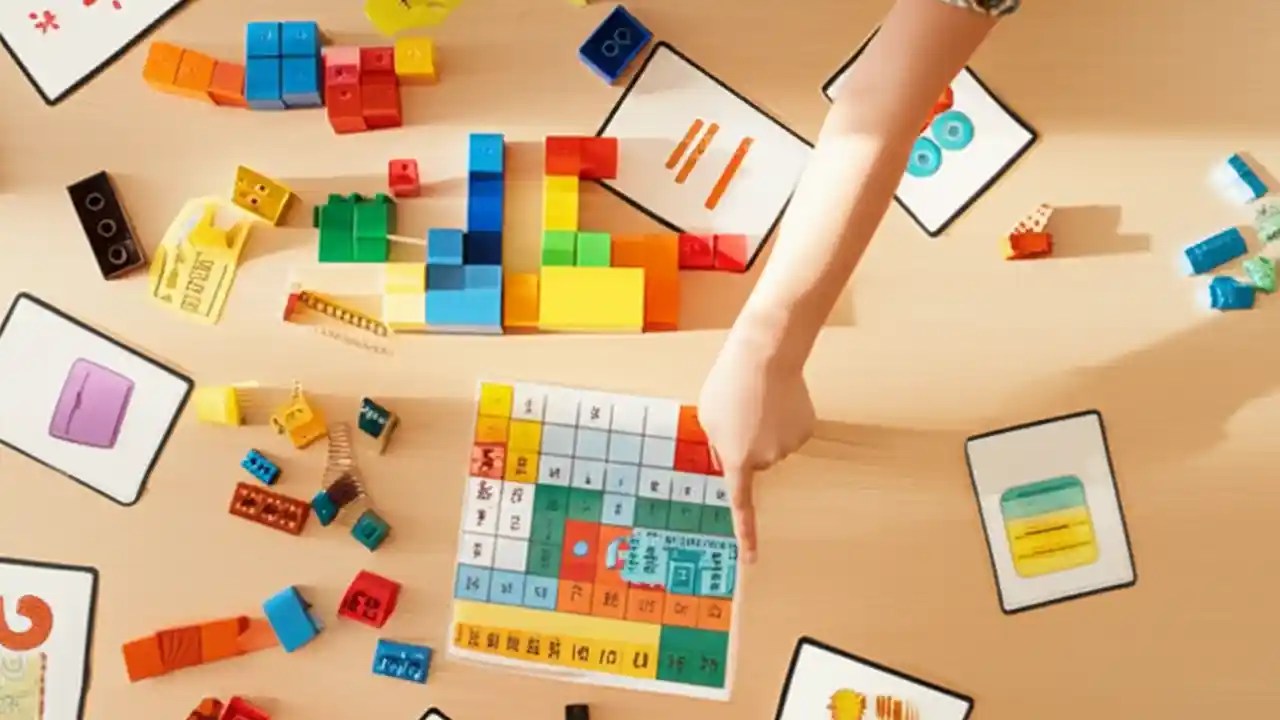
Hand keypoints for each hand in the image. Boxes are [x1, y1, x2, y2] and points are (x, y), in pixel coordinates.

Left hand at [697, 328, 814, 564]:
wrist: (765, 354)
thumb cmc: (729, 384)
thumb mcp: (708, 418)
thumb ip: (717, 446)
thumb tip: (730, 460)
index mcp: (737, 461)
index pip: (741, 507)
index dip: (747, 535)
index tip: (753, 560)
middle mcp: (767, 460)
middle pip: (753, 461)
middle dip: (745, 443)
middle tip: (738, 411)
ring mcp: (790, 446)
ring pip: (772, 446)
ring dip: (763, 428)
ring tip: (757, 399)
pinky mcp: (806, 430)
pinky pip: (789, 433)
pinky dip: (783, 419)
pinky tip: (778, 399)